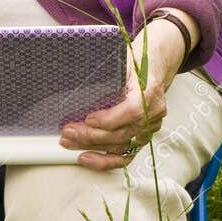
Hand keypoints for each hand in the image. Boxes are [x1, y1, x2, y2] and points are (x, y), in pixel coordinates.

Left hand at [57, 18, 185, 171]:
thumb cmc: (135, 60)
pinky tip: (86, 158)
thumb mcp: (122, 59)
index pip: (133, 111)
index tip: (88, 119)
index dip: (110, 119)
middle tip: (67, 131)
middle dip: (91, 135)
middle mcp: (153, 112)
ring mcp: (149, 127)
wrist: (154, 63)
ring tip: (69, 142)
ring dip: (92, 146)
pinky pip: (125, 155)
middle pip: (123, 132)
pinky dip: (105, 161)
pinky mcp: (142, 137)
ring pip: (121, 145)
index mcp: (150, 90)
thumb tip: (77, 79)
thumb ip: (107, 72)